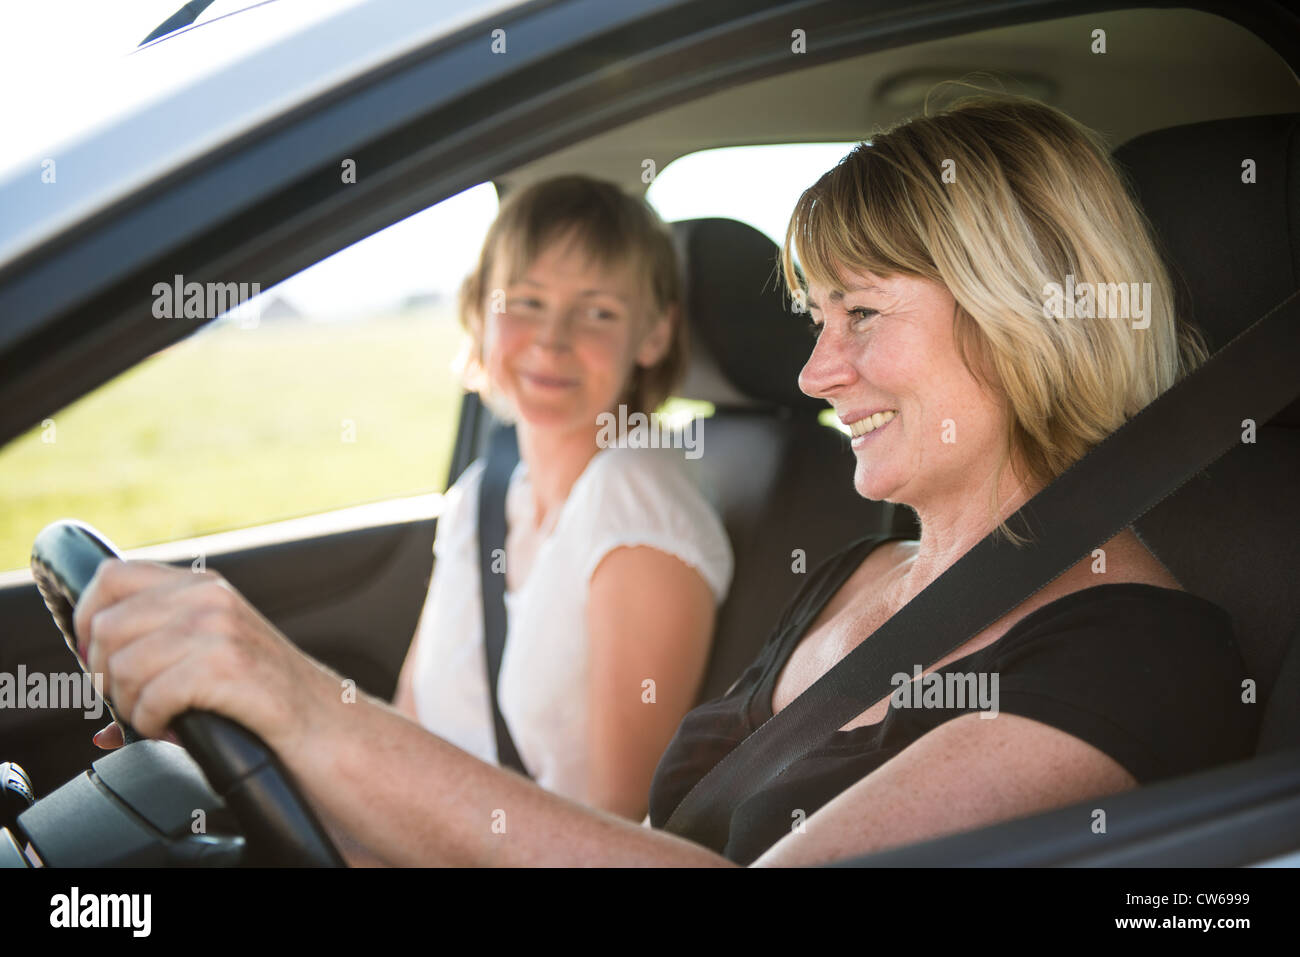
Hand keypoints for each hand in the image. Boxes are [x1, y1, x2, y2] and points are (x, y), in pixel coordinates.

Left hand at [73, 559, 336, 755]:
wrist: (332, 730)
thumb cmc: (272, 703)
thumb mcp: (218, 655)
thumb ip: (164, 653)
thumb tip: (96, 704)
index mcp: (204, 586)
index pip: (111, 577)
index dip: (87, 622)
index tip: (99, 662)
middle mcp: (210, 597)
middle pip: (107, 627)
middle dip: (109, 679)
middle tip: (142, 706)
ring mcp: (220, 627)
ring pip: (123, 666)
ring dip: (132, 709)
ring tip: (166, 720)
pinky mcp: (227, 665)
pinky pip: (151, 697)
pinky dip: (154, 725)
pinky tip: (179, 730)